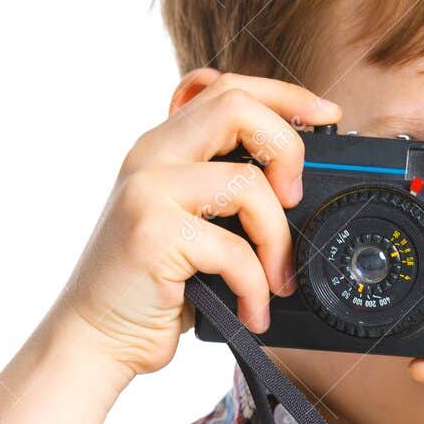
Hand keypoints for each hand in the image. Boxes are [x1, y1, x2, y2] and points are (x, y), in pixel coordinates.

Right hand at [55, 70, 338, 385]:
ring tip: (277, 280)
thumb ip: (221, 188)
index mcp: (163, 146)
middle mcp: (150, 156)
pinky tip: (251, 309)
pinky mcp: (152, 234)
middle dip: (288, 149)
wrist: (96, 336)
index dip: (284, 95)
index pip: (226, 87)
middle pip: (237, 108)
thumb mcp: (189, 222)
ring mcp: (147, 192)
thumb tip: (296, 182)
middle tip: (295, 199)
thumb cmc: (152, 285)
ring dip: (278, 240)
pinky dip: (255, 286)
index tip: (326, 117)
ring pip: (246, 183)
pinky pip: (234, 249)